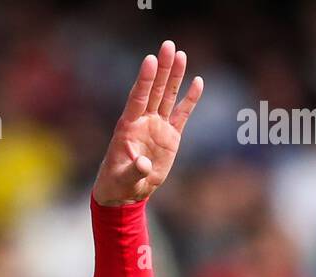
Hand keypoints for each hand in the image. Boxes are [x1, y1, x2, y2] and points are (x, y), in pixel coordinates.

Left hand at [93, 40, 202, 206]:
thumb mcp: (123, 180)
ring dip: (174, 76)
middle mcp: (143, 122)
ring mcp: (157, 127)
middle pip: (154, 90)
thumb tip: (144, 164)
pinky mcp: (170, 137)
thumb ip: (134, 170)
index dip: (144, 80)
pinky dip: (189, 99)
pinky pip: (181, 114)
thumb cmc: (118, 184)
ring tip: (181, 55)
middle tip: (169, 46)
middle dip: (162, 69)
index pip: (137, 98)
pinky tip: (197, 82)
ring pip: (167, 97)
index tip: (150, 60)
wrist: (127, 192)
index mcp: (128, 127)